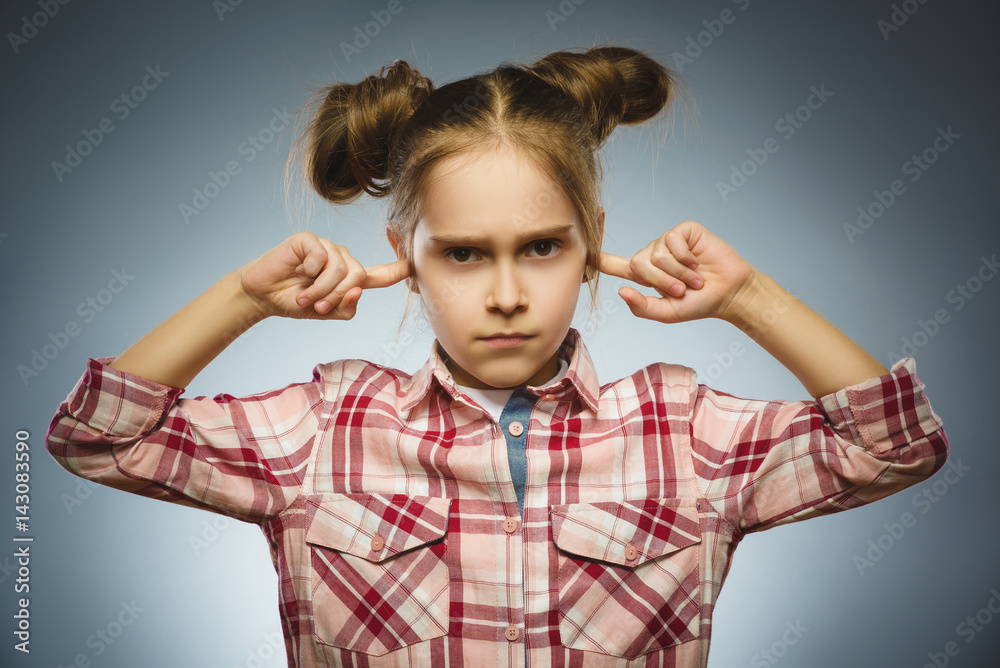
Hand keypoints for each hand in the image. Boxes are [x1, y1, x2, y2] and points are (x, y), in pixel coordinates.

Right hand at [238, 232, 408, 319]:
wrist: (263, 296)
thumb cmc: (295, 301)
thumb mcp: (324, 313)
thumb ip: (345, 307)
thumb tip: (358, 290)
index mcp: (352, 278)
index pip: (383, 273)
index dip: (400, 268)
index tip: (414, 262)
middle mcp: (343, 260)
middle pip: (359, 277)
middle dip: (336, 296)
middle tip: (315, 306)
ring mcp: (328, 248)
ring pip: (341, 270)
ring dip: (320, 290)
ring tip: (304, 295)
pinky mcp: (310, 240)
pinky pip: (322, 257)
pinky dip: (309, 272)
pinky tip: (297, 272)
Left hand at [598, 220, 755, 323]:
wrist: (728, 294)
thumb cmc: (698, 304)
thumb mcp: (666, 313)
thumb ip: (642, 307)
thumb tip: (620, 291)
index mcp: (643, 275)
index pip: (612, 263)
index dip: (596, 255)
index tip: (579, 243)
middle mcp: (652, 255)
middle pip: (637, 264)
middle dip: (661, 282)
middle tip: (681, 290)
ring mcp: (667, 241)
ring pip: (656, 255)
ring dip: (678, 273)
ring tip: (693, 279)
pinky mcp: (683, 231)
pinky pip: (672, 241)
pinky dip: (685, 258)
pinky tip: (697, 262)